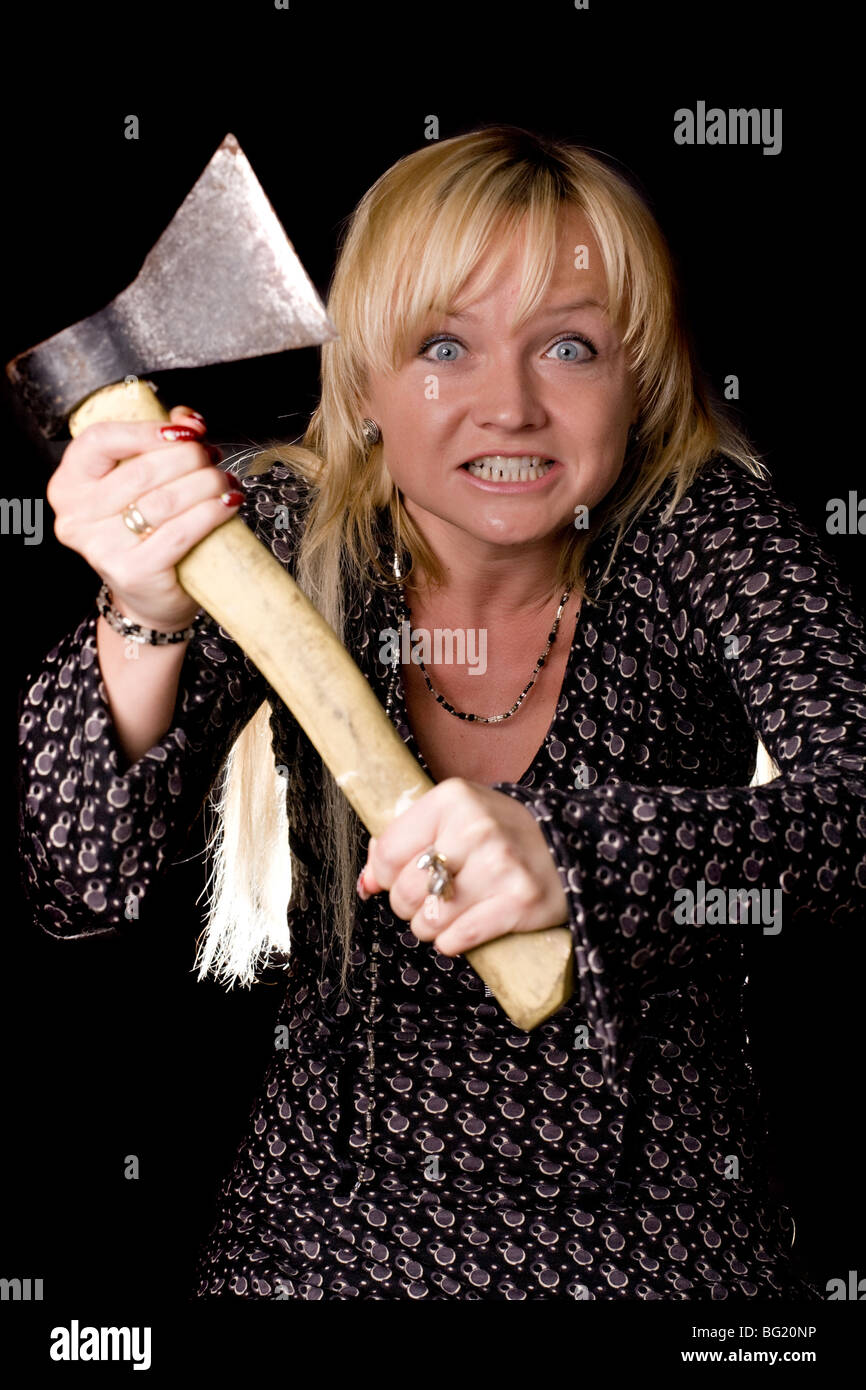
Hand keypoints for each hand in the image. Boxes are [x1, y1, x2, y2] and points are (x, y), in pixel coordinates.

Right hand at [46, 405, 240, 631]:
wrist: (149, 597)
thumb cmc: (144, 533)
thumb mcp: (139, 485)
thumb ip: (157, 444)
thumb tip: (187, 419)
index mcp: (69, 485)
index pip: (100, 440)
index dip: (147, 430)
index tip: (185, 430)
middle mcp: (76, 517)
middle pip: (140, 471)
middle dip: (187, 458)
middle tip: (212, 457)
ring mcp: (101, 547)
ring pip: (164, 500)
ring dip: (205, 483)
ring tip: (224, 480)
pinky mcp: (133, 571)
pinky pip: (180, 532)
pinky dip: (211, 513)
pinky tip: (228, 504)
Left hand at [360, 778, 568, 954]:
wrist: (571, 846)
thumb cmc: (502, 833)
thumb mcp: (456, 816)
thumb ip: (406, 841)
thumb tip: (365, 883)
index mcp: (453, 799)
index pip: (387, 853)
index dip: (384, 876)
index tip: (399, 879)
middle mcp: (476, 828)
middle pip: (404, 892)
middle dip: (410, 905)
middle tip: (432, 898)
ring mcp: (500, 865)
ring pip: (428, 921)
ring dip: (432, 927)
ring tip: (452, 912)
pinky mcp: (520, 902)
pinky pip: (457, 940)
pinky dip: (453, 942)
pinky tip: (467, 926)